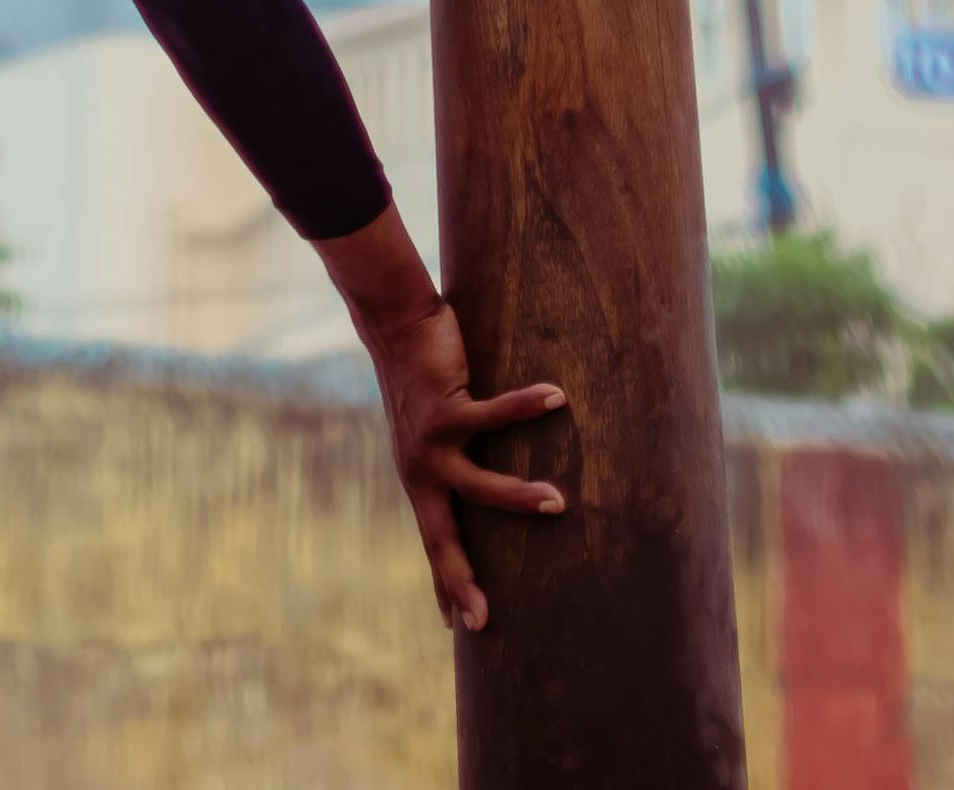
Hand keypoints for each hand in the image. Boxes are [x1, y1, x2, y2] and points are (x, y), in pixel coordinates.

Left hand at [358, 295, 567, 635]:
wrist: (394, 324)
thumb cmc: (423, 374)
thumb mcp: (433, 427)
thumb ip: (454, 454)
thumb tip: (490, 472)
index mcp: (419, 479)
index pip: (433, 543)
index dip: (443, 584)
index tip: (455, 627)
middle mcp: (420, 469)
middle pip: (441, 538)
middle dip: (460, 580)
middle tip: (483, 622)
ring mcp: (430, 442)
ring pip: (476, 486)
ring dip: (518, 498)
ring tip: (558, 503)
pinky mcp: (443, 406)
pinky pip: (491, 415)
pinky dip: (524, 407)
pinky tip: (556, 398)